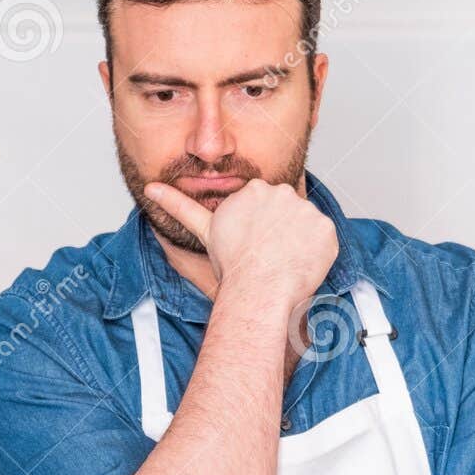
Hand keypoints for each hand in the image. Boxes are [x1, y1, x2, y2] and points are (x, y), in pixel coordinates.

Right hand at [144, 178, 337, 310]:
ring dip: (299, 245)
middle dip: (280, 234)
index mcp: (254, 190)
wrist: (258, 288)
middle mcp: (281, 192)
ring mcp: (305, 209)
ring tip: (284, 265)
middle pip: (286, 213)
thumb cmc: (232, 265)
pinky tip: (301, 267)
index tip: (256, 248)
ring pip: (306, 227)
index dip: (261, 231)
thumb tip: (150, 187)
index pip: (264, 207)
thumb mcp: (204, 230)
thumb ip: (179, 206)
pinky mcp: (325, 228)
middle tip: (269, 259)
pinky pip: (324, 241)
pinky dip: (317, 255)